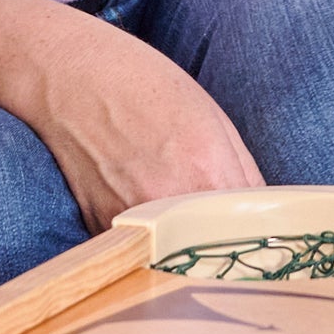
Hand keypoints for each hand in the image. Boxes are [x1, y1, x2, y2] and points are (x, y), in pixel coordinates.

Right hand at [12, 7, 263, 231]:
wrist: (72, 78)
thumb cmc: (146, 85)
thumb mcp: (212, 119)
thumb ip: (241, 173)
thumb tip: (262, 214)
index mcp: (207, 169)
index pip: (248, 229)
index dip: (255, 235)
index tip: (257, 235)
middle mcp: (169, 202)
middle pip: (212, 248)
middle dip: (223, 245)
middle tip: (224, 231)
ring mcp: (131, 220)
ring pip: (175, 255)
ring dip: (186, 248)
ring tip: (183, 219)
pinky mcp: (101, 229)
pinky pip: (140, 249)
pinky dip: (151, 242)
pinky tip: (150, 217)